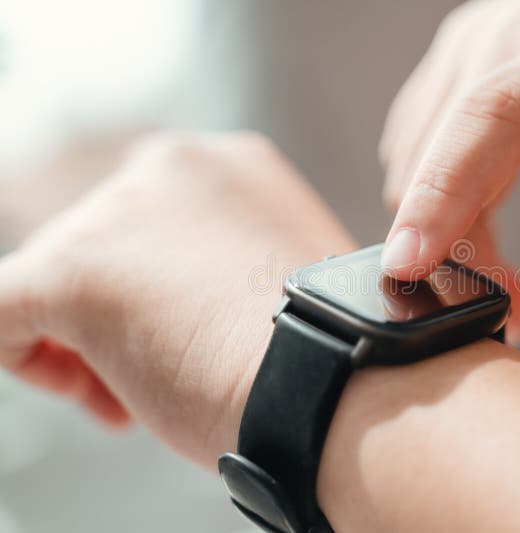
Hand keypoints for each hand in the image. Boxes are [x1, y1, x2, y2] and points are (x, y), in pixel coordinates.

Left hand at [0, 132, 354, 468]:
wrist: (339, 376)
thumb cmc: (328, 345)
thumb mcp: (285, 280)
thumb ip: (229, 267)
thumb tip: (180, 305)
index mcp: (232, 168)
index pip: (156, 222)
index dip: (161, 285)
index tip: (185, 335)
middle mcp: (171, 167)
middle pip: (106, 245)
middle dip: (122, 316)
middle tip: (161, 376)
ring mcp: (117, 214)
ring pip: (58, 278)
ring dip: (87, 344)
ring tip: (138, 399)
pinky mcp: (69, 271)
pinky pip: (3, 307)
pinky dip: (21, 352)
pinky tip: (76, 385)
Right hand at [380, 0, 519, 310]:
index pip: (496, 117)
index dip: (443, 194)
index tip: (408, 266)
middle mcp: (518, 31)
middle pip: (442, 153)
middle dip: (454, 250)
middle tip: (510, 309)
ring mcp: (481, 38)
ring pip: (418, 154)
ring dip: (444, 228)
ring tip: (504, 272)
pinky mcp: (465, 54)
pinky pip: (420, 138)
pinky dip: (435, 194)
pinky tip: (478, 220)